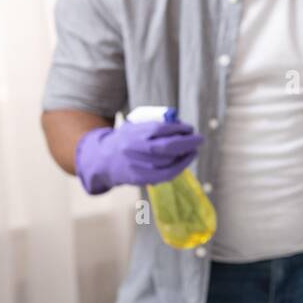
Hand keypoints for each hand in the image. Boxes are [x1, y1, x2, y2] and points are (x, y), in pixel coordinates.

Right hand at [74, 119, 203, 194]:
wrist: (102, 159)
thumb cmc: (126, 140)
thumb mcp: (135, 126)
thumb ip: (155, 124)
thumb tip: (181, 126)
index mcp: (133, 133)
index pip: (160, 129)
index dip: (179, 129)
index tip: (190, 128)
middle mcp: (133, 149)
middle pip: (166, 147)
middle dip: (187, 143)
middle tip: (199, 139)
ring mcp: (136, 165)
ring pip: (167, 162)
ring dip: (185, 156)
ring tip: (192, 150)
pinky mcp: (139, 178)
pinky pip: (164, 175)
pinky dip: (178, 168)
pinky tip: (185, 161)